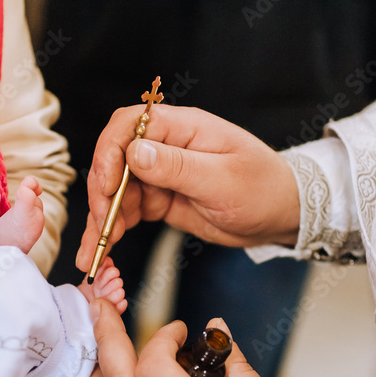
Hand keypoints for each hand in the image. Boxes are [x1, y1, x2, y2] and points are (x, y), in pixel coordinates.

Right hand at [76, 105, 300, 271]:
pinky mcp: (159, 199)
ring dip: (102, 218)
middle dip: (102, 192)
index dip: (110, 152)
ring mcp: (160, 174)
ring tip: (94, 251)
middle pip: (115, 159)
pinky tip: (100, 251)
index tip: (108, 185)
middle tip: (102, 225)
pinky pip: (126, 211)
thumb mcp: (223, 180)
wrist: (280, 216)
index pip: (130, 125)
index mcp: (183, 128)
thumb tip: (134, 153)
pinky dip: (111, 230)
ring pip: (116, 189)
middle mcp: (166, 147)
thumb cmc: (263, 189)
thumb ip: (178, 167)